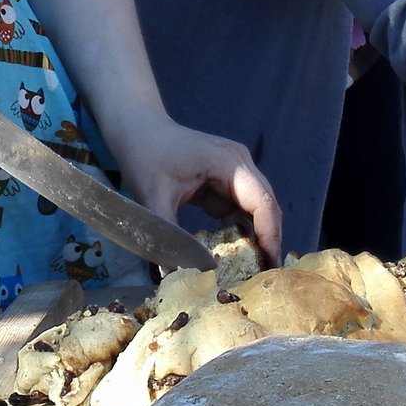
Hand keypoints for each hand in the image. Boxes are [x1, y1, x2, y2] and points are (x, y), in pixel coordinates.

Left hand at [110, 116, 284, 262]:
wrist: (135, 127)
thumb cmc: (145, 154)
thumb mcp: (153, 197)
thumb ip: (167, 237)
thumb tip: (176, 278)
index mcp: (230, 163)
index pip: (263, 202)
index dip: (270, 235)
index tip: (269, 266)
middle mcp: (240, 166)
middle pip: (265, 207)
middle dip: (266, 241)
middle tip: (261, 277)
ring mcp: (234, 173)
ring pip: (253, 212)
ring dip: (251, 239)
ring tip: (248, 272)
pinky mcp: (223, 183)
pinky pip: (236, 211)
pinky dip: (234, 232)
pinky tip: (226, 255)